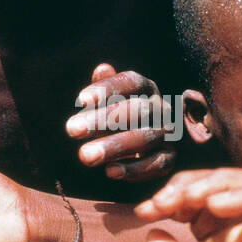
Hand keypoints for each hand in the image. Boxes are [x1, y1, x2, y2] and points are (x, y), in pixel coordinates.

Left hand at [66, 63, 177, 181]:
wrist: (148, 147)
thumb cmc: (120, 118)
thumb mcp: (111, 102)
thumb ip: (105, 89)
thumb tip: (102, 69)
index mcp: (147, 89)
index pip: (131, 82)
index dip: (108, 89)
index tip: (80, 100)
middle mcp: (161, 108)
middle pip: (137, 109)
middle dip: (104, 119)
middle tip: (71, 129)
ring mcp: (168, 133)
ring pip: (145, 138)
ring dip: (114, 146)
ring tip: (84, 155)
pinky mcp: (169, 158)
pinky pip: (156, 164)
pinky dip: (134, 169)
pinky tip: (110, 171)